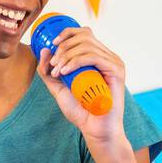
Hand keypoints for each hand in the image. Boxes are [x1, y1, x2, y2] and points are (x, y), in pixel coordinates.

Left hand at [35, 26, 124, 143]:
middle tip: (53, 64)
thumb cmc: (80, 110)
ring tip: (58, 71)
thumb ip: (48, 72)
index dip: (67, 33)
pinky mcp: (116, 71)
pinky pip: (94, 57)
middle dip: (64, 47)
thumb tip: (44, 50)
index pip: (84, 33)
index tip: (53, 44)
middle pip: (85, 36)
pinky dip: (76, 61)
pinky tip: (65, 71)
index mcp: (98, 57)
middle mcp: (108, 57)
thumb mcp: (58, 88)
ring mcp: (114, 63)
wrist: (95, 129)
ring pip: (88, 45)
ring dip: (67, 55)